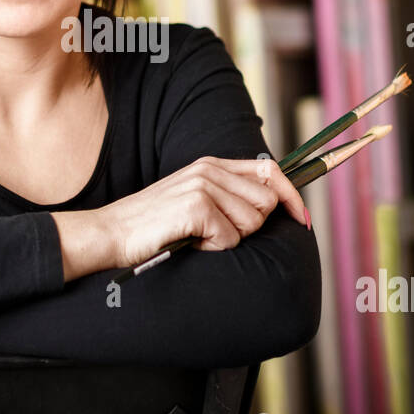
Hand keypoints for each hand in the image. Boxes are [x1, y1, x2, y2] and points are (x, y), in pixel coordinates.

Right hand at [99, 155, 306, 270]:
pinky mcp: (196, 207)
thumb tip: (271, 207)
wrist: (111, 234)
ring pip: (251, 222)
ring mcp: (203, 186)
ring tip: (199, 238)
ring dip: (230, 239)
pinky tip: (190, 243)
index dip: (292, 195)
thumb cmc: (153, 226)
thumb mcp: (194, 201)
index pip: (271, 170)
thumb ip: (227, 196)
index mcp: (212, 164)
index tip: (302, 219)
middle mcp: (210, 169)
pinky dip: (213, 249)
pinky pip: (230, 239)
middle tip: (218, 234)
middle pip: (267, 201)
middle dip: (251, 226)